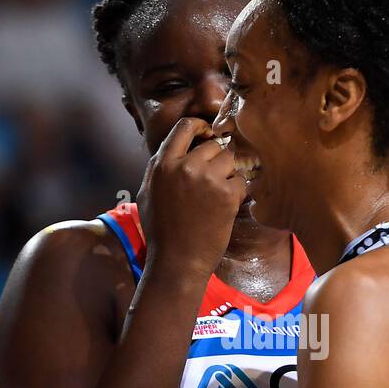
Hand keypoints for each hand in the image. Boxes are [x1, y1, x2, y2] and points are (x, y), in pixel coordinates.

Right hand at [136, 118, 244, 282]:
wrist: (178, 262)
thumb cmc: (160, 231)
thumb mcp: (147, 193)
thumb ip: (160, 167)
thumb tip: (175, 148)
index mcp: (163, 164)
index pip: (185, 126)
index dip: (200, 127)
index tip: (207, 135)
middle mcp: (186, 166)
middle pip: (213, 144)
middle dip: (215, 159)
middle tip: (211, 181)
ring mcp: (208, 179)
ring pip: (229, 160)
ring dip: (227, 174)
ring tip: (216, 196)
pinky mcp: (227, 194)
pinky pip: (241, 180)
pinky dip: (237, 192)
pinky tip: (224, 207)